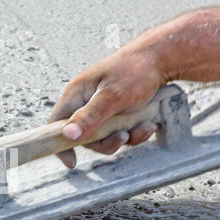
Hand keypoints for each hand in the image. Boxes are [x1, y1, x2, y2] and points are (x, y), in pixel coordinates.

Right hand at [48, 47, 166, 167]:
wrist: (162, 58)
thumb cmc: (134, 69)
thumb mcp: (112, 95)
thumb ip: (90, 116)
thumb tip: (68, 135)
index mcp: (77, 94)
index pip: (57, 123)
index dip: (60, 143)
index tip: (71, 161)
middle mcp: (87, 103)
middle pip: (85, 137)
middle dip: (106, 142)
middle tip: (123, 136)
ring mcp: (104, 110)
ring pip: (106, 138)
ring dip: (126, 137)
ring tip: (143, 126)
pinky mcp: (119, 114)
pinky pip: (122, 133)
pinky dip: (136, 132)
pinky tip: (149, 124)